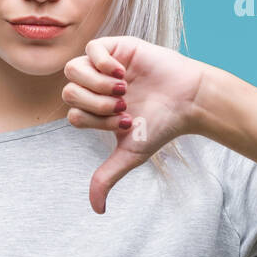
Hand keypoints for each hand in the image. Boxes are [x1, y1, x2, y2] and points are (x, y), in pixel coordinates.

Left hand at [61, 35, 208, 213]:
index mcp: (94, 109)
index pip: (73, 115)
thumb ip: (107, 177)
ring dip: (97, 85)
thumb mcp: (130, 154)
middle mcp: (95, 87)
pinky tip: (123, 73)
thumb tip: (97, 209)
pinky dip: (103, 64)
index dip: (96, 121)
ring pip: (72, 70)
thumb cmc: (161, 126)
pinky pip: (90, 48)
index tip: (124, 121)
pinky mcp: (117, 46)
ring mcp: (104, 66)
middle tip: (124, 106)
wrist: (189, 101)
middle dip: (95, 104)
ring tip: (124, 89)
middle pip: (67, 92)